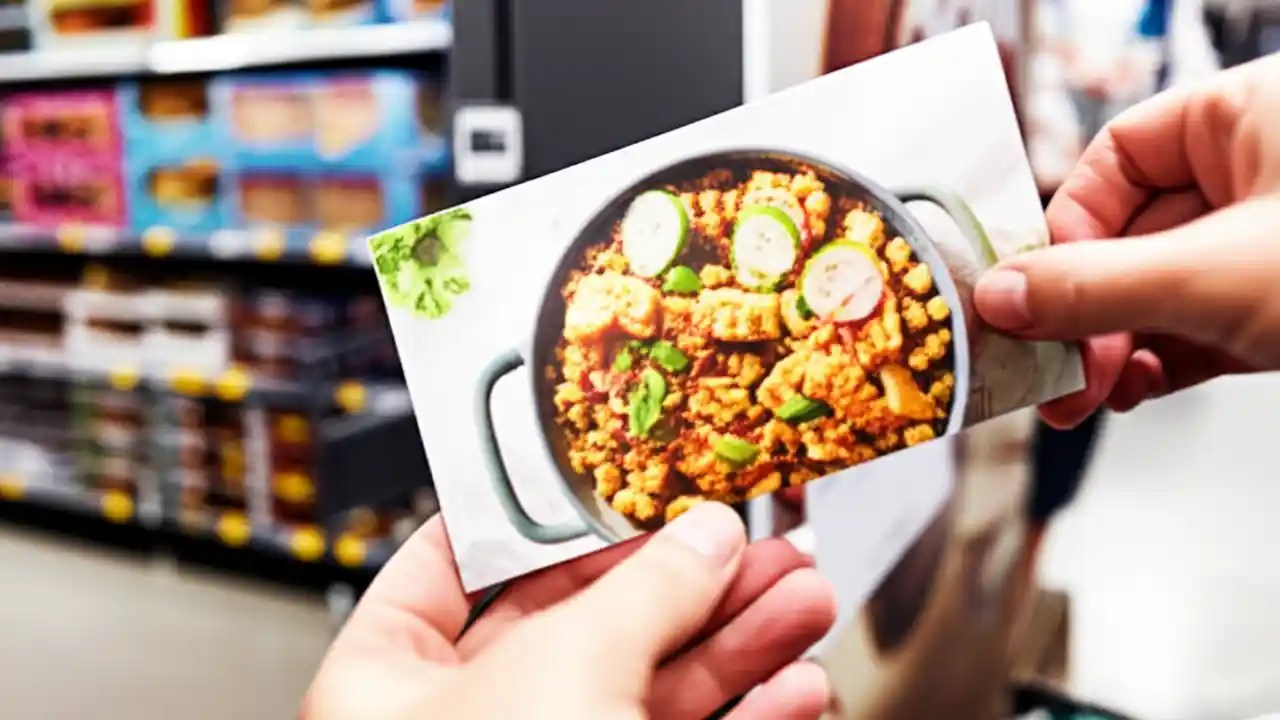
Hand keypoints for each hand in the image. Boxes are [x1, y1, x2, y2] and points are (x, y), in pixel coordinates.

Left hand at [303, 502, 836, 718]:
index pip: (458, 562)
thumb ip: (642, 590)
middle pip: (582, 620)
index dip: (549, 519)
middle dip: (684, 580)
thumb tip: (699, 538)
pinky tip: (793, 686)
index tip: (621, 486)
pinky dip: (744, 718)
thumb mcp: (564, 670)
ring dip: (735, 642)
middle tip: (752, 543)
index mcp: (388, 682)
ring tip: (800, 597)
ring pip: (646, 688)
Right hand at [974, 53, 1279, 426]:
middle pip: (1127, 237)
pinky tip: (1127, 390)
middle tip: (1052, 367)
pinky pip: (1195, 328)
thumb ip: (1099, 286)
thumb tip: (1003, 295)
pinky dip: (1156, 364)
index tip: (1034, 295)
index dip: (1066, 232)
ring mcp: (1267, 245)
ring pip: (1157, 291)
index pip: (1116, 160)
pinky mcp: (1278, 308)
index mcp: (1246, 117)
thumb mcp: (1221, 275)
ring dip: (1111, 349)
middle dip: (1085, 314)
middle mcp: (1255, 173)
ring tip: (1080, 394)